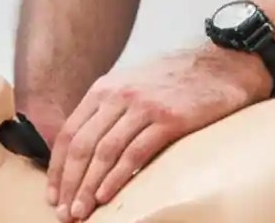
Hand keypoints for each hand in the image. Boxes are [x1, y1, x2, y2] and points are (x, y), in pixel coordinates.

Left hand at [46, 46, 270, 220]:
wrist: (221, 65)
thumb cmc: (176, 80)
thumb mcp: (132, 85)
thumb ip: (108, 111)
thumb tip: (86, 149)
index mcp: (104, 89)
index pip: (69, 133)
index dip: (58, 167)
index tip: (54, 193)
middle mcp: (117, 96)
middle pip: (82, 146)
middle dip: (70, 183)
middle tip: (65, 211)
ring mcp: (142, 107)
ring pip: (104, 152)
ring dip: (89, 186)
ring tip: (82, 211)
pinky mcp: (168, 119)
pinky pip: (135, 153)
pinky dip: (118, 177)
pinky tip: (108, 196)